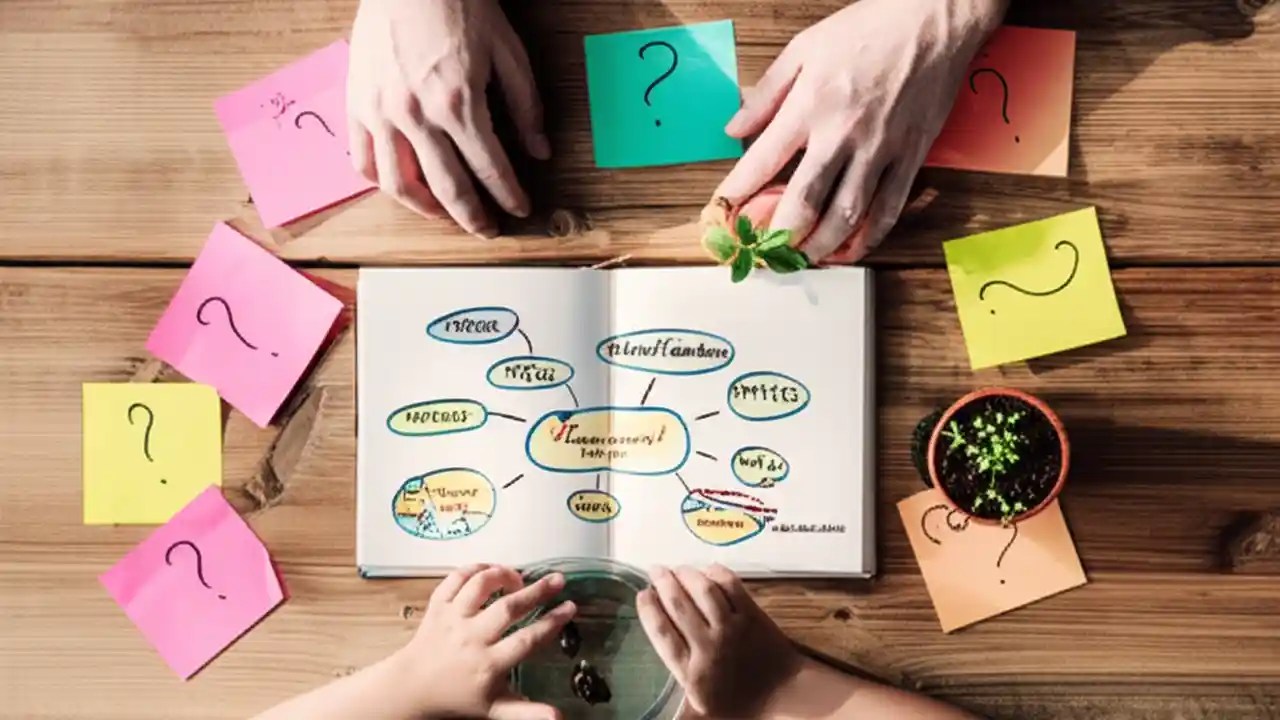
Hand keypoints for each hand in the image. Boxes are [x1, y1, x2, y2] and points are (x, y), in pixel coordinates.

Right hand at [347, 0, 548, 235]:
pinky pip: (363, 160)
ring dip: (426, 209)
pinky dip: (382, 183)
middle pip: (448, 188)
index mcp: (459, 103)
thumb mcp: (508, 51)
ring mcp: (382, 112)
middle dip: (473, 217)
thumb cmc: (458, 5)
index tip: (519, 209)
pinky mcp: (357, 104)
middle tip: (487, 229)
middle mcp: (417, 115)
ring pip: (400, 184)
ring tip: (444, 214)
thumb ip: (525, 105)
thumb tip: (540, 149)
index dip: (509, 195)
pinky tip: (401, 187)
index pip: (490, 169)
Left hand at [391, 564, 574, 719]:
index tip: (569, 608)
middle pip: (508, 608)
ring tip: (521, 577)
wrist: (412, 687)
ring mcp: (452, 619)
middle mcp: (471, 638)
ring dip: (504, 575)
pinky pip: (455, 579)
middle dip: (537, 591)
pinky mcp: (437, 606)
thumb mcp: (494, 709)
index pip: (527, 640)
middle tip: (558, 580)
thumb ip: (527, 712)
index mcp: (488, 664)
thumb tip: (559, 717)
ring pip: (480, 585)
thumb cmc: (455, 697)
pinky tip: (491, 569)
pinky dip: (474, 568)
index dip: (552, 622)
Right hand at [637, 565, 801, 717]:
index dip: (649, 610)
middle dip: (663, 583)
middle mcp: (707, 646)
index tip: (642, 593)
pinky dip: (717, 573)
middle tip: (655, 570)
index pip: (662, 634)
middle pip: (679, 606)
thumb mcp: (703, 712)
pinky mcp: (752, 615)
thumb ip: (679, 704)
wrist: (785, 695)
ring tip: (677, 568)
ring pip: (703, 591)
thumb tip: (649, 712)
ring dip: (687, 574)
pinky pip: (731, 586)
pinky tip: (708, 569)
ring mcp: (731, 628)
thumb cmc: (742, 705)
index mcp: (691, 673)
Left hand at [715, 0, 1006, 262]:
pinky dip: (867, 237)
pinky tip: (850, 251)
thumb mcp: (804, 47)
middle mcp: (843, 133)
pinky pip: (888, 209)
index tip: (722, 214)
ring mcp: (880, 149)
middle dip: (779, 236)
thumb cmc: (871, 27)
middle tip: (763, 253)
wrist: (935, 18)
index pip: (762, 161)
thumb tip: (734, 128)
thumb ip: (766, 93)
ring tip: (801, 260)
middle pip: (804, 202)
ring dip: (820, 247)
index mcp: (811, 104)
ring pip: (846, 215)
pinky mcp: (911, 156)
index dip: (737, 193)